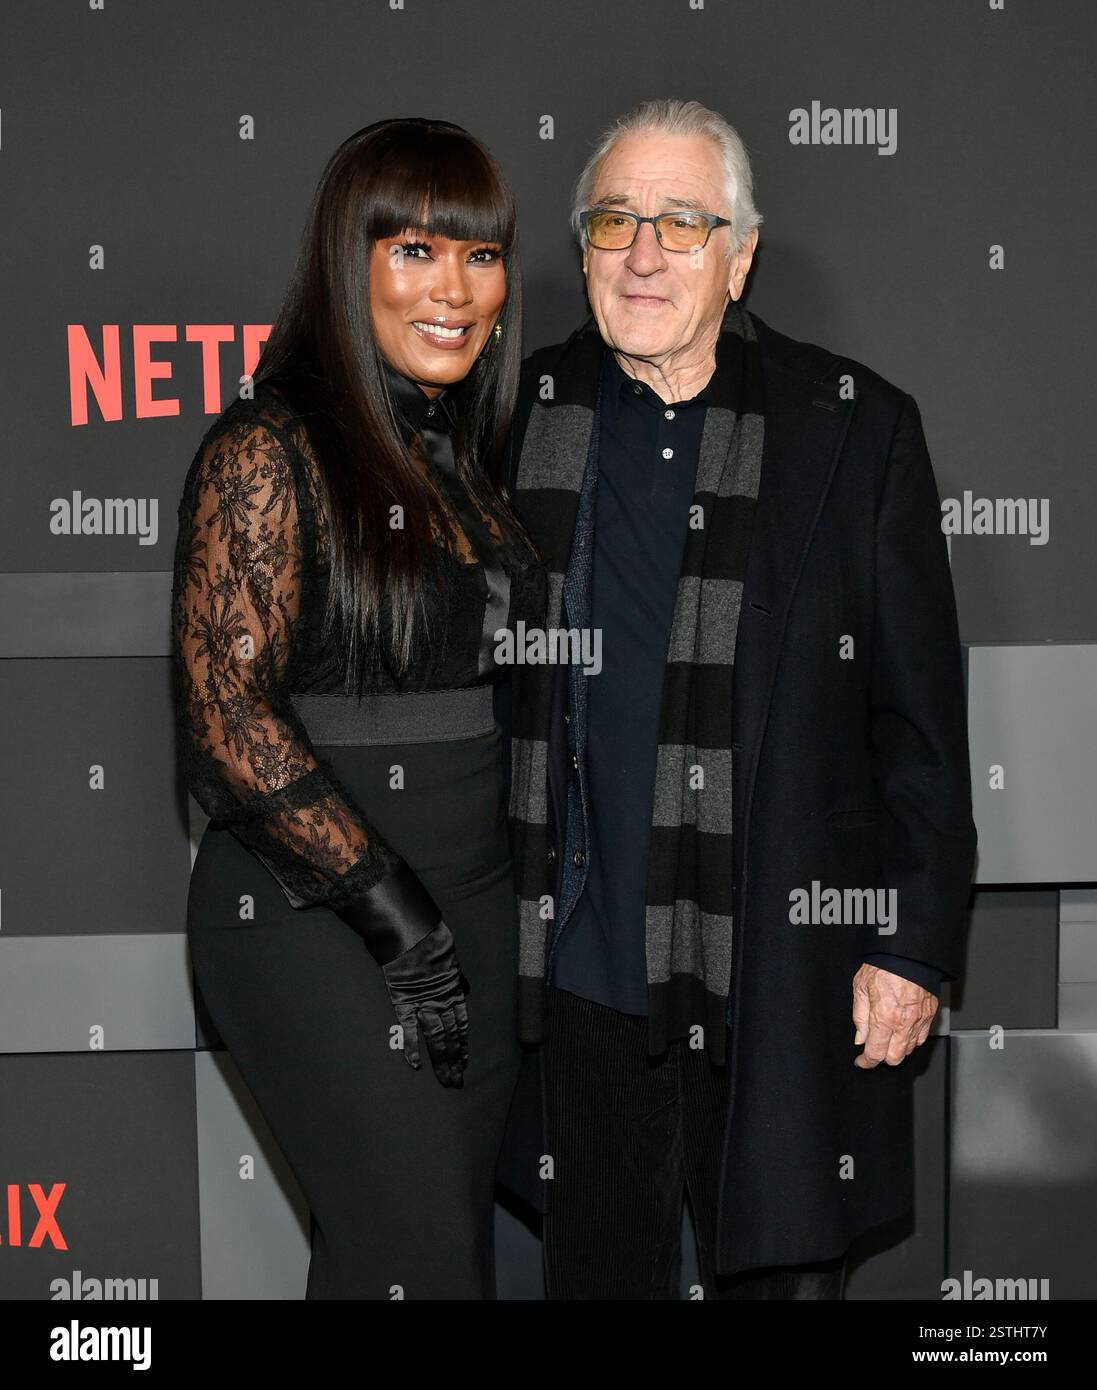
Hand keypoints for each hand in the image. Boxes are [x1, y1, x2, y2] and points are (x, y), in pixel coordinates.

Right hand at [382, 920, 469, 1087]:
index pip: (461, 1025)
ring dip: (441, 1061)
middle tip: (457, 1082)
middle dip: (455, 1061)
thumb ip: (455, 976)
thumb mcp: (452, 958)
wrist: (413, 934)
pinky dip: (411, 1047)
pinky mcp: (404, 1003)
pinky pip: (409, 1029)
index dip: (463, 1045)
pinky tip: (415, 1064)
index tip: (465, 1062)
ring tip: (446, 1080)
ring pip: (436, 1039)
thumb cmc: (433, 941)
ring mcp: (423, 1005)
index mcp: (454, 992)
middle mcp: (442, 1002)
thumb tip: (461, 984)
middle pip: (451, 1037)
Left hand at [851, 963, 936, 1067]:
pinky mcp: (930, 1015)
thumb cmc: (883, 965)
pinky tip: (902, 1030)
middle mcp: (903, 1023)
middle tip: (874, 1048)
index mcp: (884, 1017)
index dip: (866, 1061)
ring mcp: (919, 1020)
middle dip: (882, 1057)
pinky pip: (922, 1038)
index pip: (875, 1053)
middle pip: (895, 1058)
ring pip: (909, 1050)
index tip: (862, 1061)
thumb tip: (860, 1038)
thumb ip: (860, 1017)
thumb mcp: (860, 988)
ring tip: (887, 1036)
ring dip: (897, 1048)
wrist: (908, 953)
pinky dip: (911, 1039)